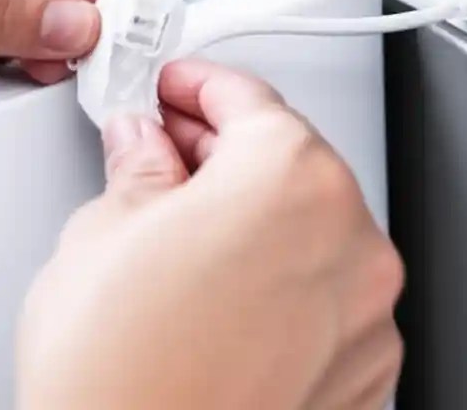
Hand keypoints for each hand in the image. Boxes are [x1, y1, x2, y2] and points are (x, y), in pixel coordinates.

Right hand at [17, 60, 403, 409]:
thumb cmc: (115, 380)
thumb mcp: (101, 233)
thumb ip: (138, 168)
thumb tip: (144, 147)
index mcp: (292, 182)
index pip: (249, 100)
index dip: (199, 85)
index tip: (176, 89)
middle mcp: (351, 245)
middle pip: (291, 164)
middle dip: (225, 154)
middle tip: (166, 152)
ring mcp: (365, 320)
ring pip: (313, 235)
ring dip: (257, 222)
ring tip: (182, 237)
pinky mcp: (361, 379)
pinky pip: (326, 303)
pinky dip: (283, 287)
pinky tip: (218, 298)